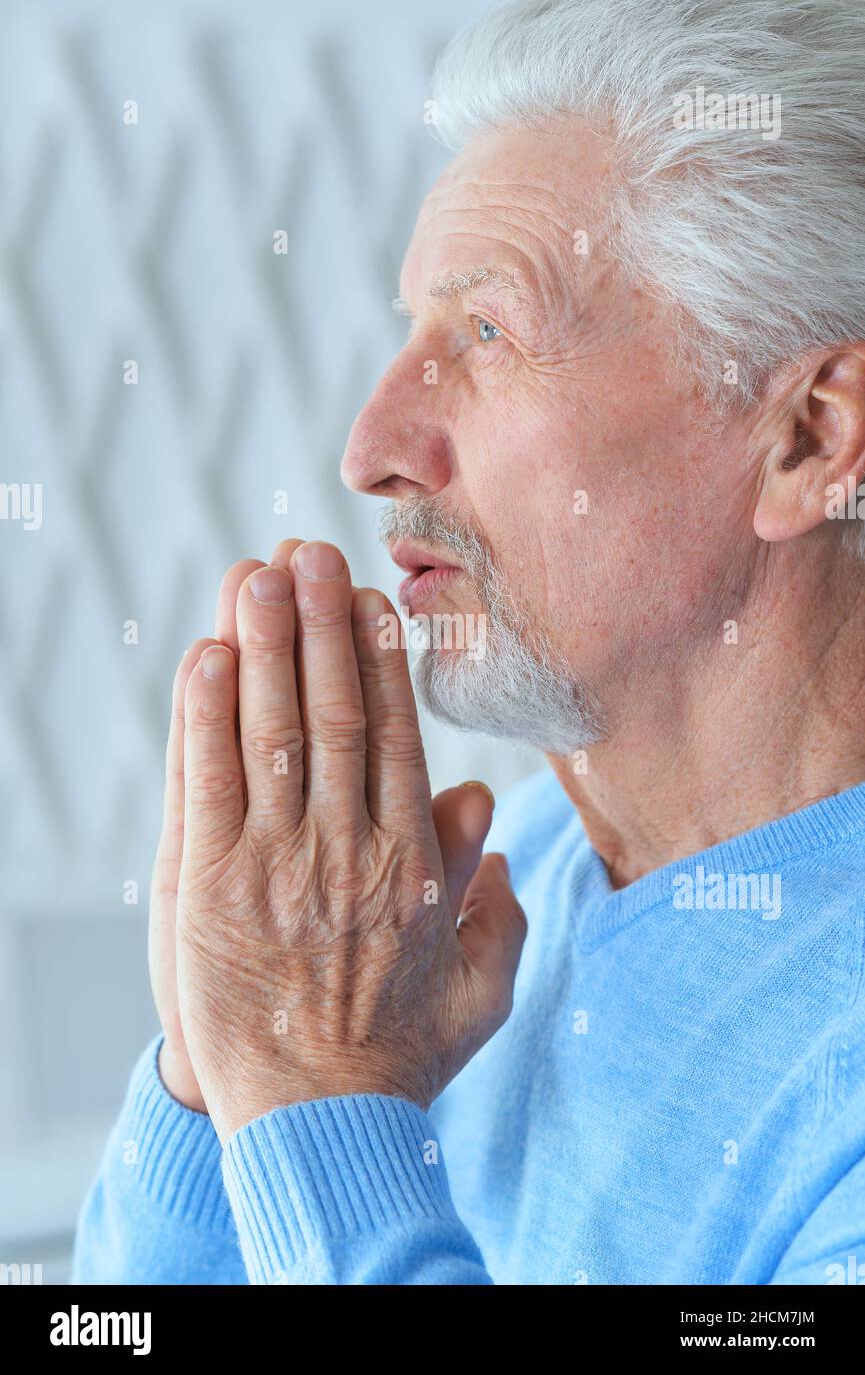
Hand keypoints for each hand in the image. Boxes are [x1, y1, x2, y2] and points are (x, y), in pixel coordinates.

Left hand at [174, 539, 526, 1141]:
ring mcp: (276, 863)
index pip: (391, 735)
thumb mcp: (478, 983)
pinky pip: (208, 784)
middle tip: (305, 551)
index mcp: (409, 863)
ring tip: (256, 574)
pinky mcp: (210, 885)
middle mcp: (346, 848)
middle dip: (317, 624)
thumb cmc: (397, 1050)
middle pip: (331, 713)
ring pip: (271, 732)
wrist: (319, 1123)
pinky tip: (207, 655)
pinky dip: (206, 716)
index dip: (375, 659)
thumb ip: (493, 901)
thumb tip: (485, 813)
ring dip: (263, 645)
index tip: (364, 598)